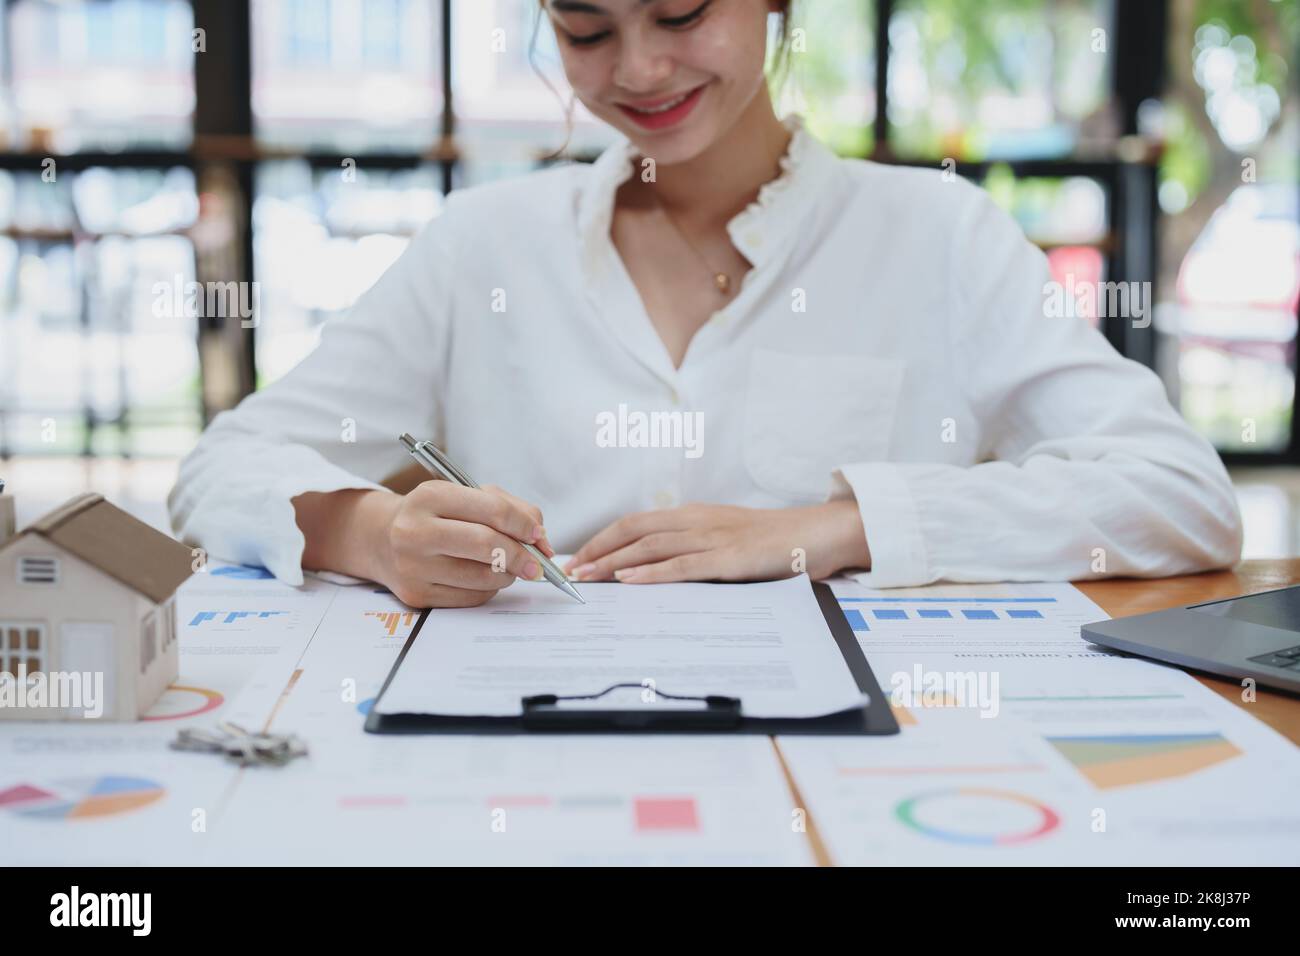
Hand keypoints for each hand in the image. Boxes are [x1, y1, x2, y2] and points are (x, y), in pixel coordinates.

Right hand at [366, 481, 554, 607]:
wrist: (383, 540)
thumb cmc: (436, 515)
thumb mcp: (466, 496)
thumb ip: (510, 509)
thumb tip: (542, 542)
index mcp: (430, 496)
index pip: (492, 511)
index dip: (524, 525)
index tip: (539, 536)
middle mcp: (415, 531)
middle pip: (487, 546)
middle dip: (521, 556)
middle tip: (537, 564)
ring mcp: (413, 566)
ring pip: (483, 577)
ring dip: (507, 575)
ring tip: (506, 566)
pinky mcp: (416, 595)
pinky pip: (471, 598)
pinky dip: (488, 589)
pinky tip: (483, 578)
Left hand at [563, 500, 868, 583]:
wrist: (814, 535)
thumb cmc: (768, 541)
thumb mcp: (722, 536)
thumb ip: (690, 546)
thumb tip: (651, 565)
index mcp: (692, 514)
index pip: (634, 522)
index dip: (602, 538)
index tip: (576, 557)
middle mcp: (696, 521)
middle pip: (633, 531)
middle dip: (596, 550)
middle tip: (569, 571)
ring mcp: (711, 538)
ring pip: (651, 547)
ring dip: (613, 562)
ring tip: (587, 577)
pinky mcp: (728, 559)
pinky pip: (682, 566)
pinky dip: (651, 573)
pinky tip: (629, 580)